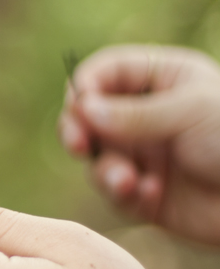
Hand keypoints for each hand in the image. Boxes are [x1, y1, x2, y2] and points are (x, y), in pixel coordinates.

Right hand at [58, 45, 219, 244]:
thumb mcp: (191, 112)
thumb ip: (133, 113)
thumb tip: (82, 109)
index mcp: (161, 80)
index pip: (103, 73)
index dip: (84, 87)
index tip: (81, 106)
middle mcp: (144, 116)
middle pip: (86, 116)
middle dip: (77, 130)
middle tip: (78, 145)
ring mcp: (143, 154)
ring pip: (96, 158)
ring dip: (106, 170)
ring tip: (128, 181)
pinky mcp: (143, 193)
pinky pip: (114, 192)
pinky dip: (126, 195)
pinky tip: (153, 195)